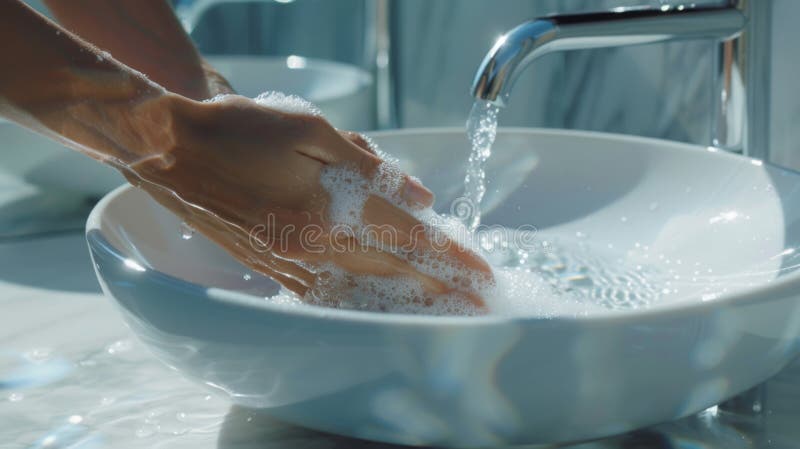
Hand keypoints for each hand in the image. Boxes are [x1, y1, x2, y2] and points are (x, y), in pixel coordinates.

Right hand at [129, 94, 492, 309]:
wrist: (171, 150)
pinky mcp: (270, 268)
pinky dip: (358, 296)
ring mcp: (289, 264)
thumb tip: (421, 197)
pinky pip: (325, 291)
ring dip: (404, 297)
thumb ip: (371, 165)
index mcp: (326, 210)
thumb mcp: (313, 130)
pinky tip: (377, 301)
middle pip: (392, 271)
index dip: (450, 256)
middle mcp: (311, 247)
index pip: (407, 238)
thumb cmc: (241, 129)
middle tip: (475, 301)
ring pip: (361, 286)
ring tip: (439, 306)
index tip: (481, 273)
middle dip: (440, 286)